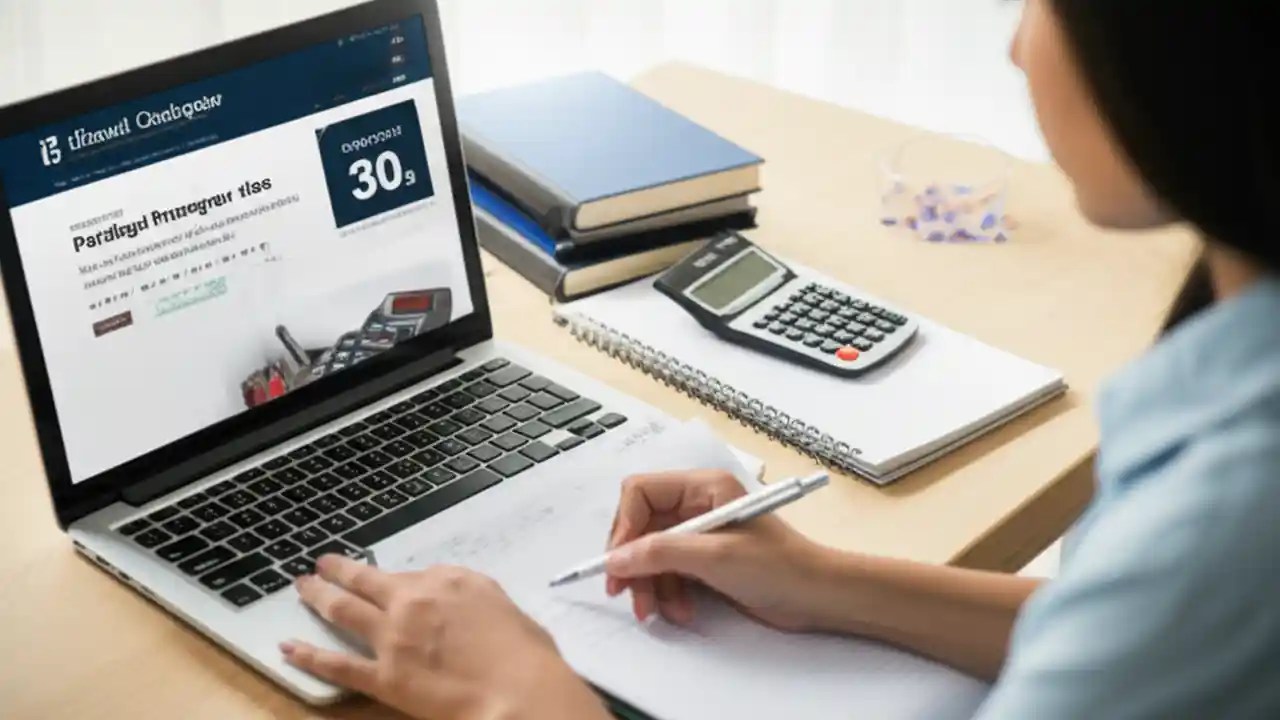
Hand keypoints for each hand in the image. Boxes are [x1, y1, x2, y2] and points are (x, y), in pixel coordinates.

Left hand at [282, 555, 608, 719]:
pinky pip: (337, 665)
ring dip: (318, 596)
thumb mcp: (506, 610)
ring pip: (343, 610)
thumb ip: (474, 603)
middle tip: (322, 565)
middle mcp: (414, 600)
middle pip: (366, 580)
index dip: (394, 579)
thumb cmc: (526, 656)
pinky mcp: (384, 676)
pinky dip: (308, 656)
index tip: (384, 580)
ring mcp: (394, 637)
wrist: (519, 690)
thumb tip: (459, 612)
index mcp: (449, 580)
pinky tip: (287, 648)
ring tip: (301, 587)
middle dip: (339, 570)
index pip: (412, 575)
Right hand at [604, 469, 828, 630]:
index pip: (641, 493)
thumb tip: (614, 559)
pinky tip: (683, 613)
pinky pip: (669, 574)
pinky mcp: (705, 562)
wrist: (818, 597)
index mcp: (702, 487)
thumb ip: (660, 553)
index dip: (624, 526)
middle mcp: (697, 505)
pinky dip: (669, 594)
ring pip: (651, 555)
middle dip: (633, 563)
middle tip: (625, 596)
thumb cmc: (776, 567)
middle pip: (641, 527)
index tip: (618, 563)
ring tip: (659, 613)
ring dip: (651, 585)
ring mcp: (701, 535)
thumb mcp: (715, 557)